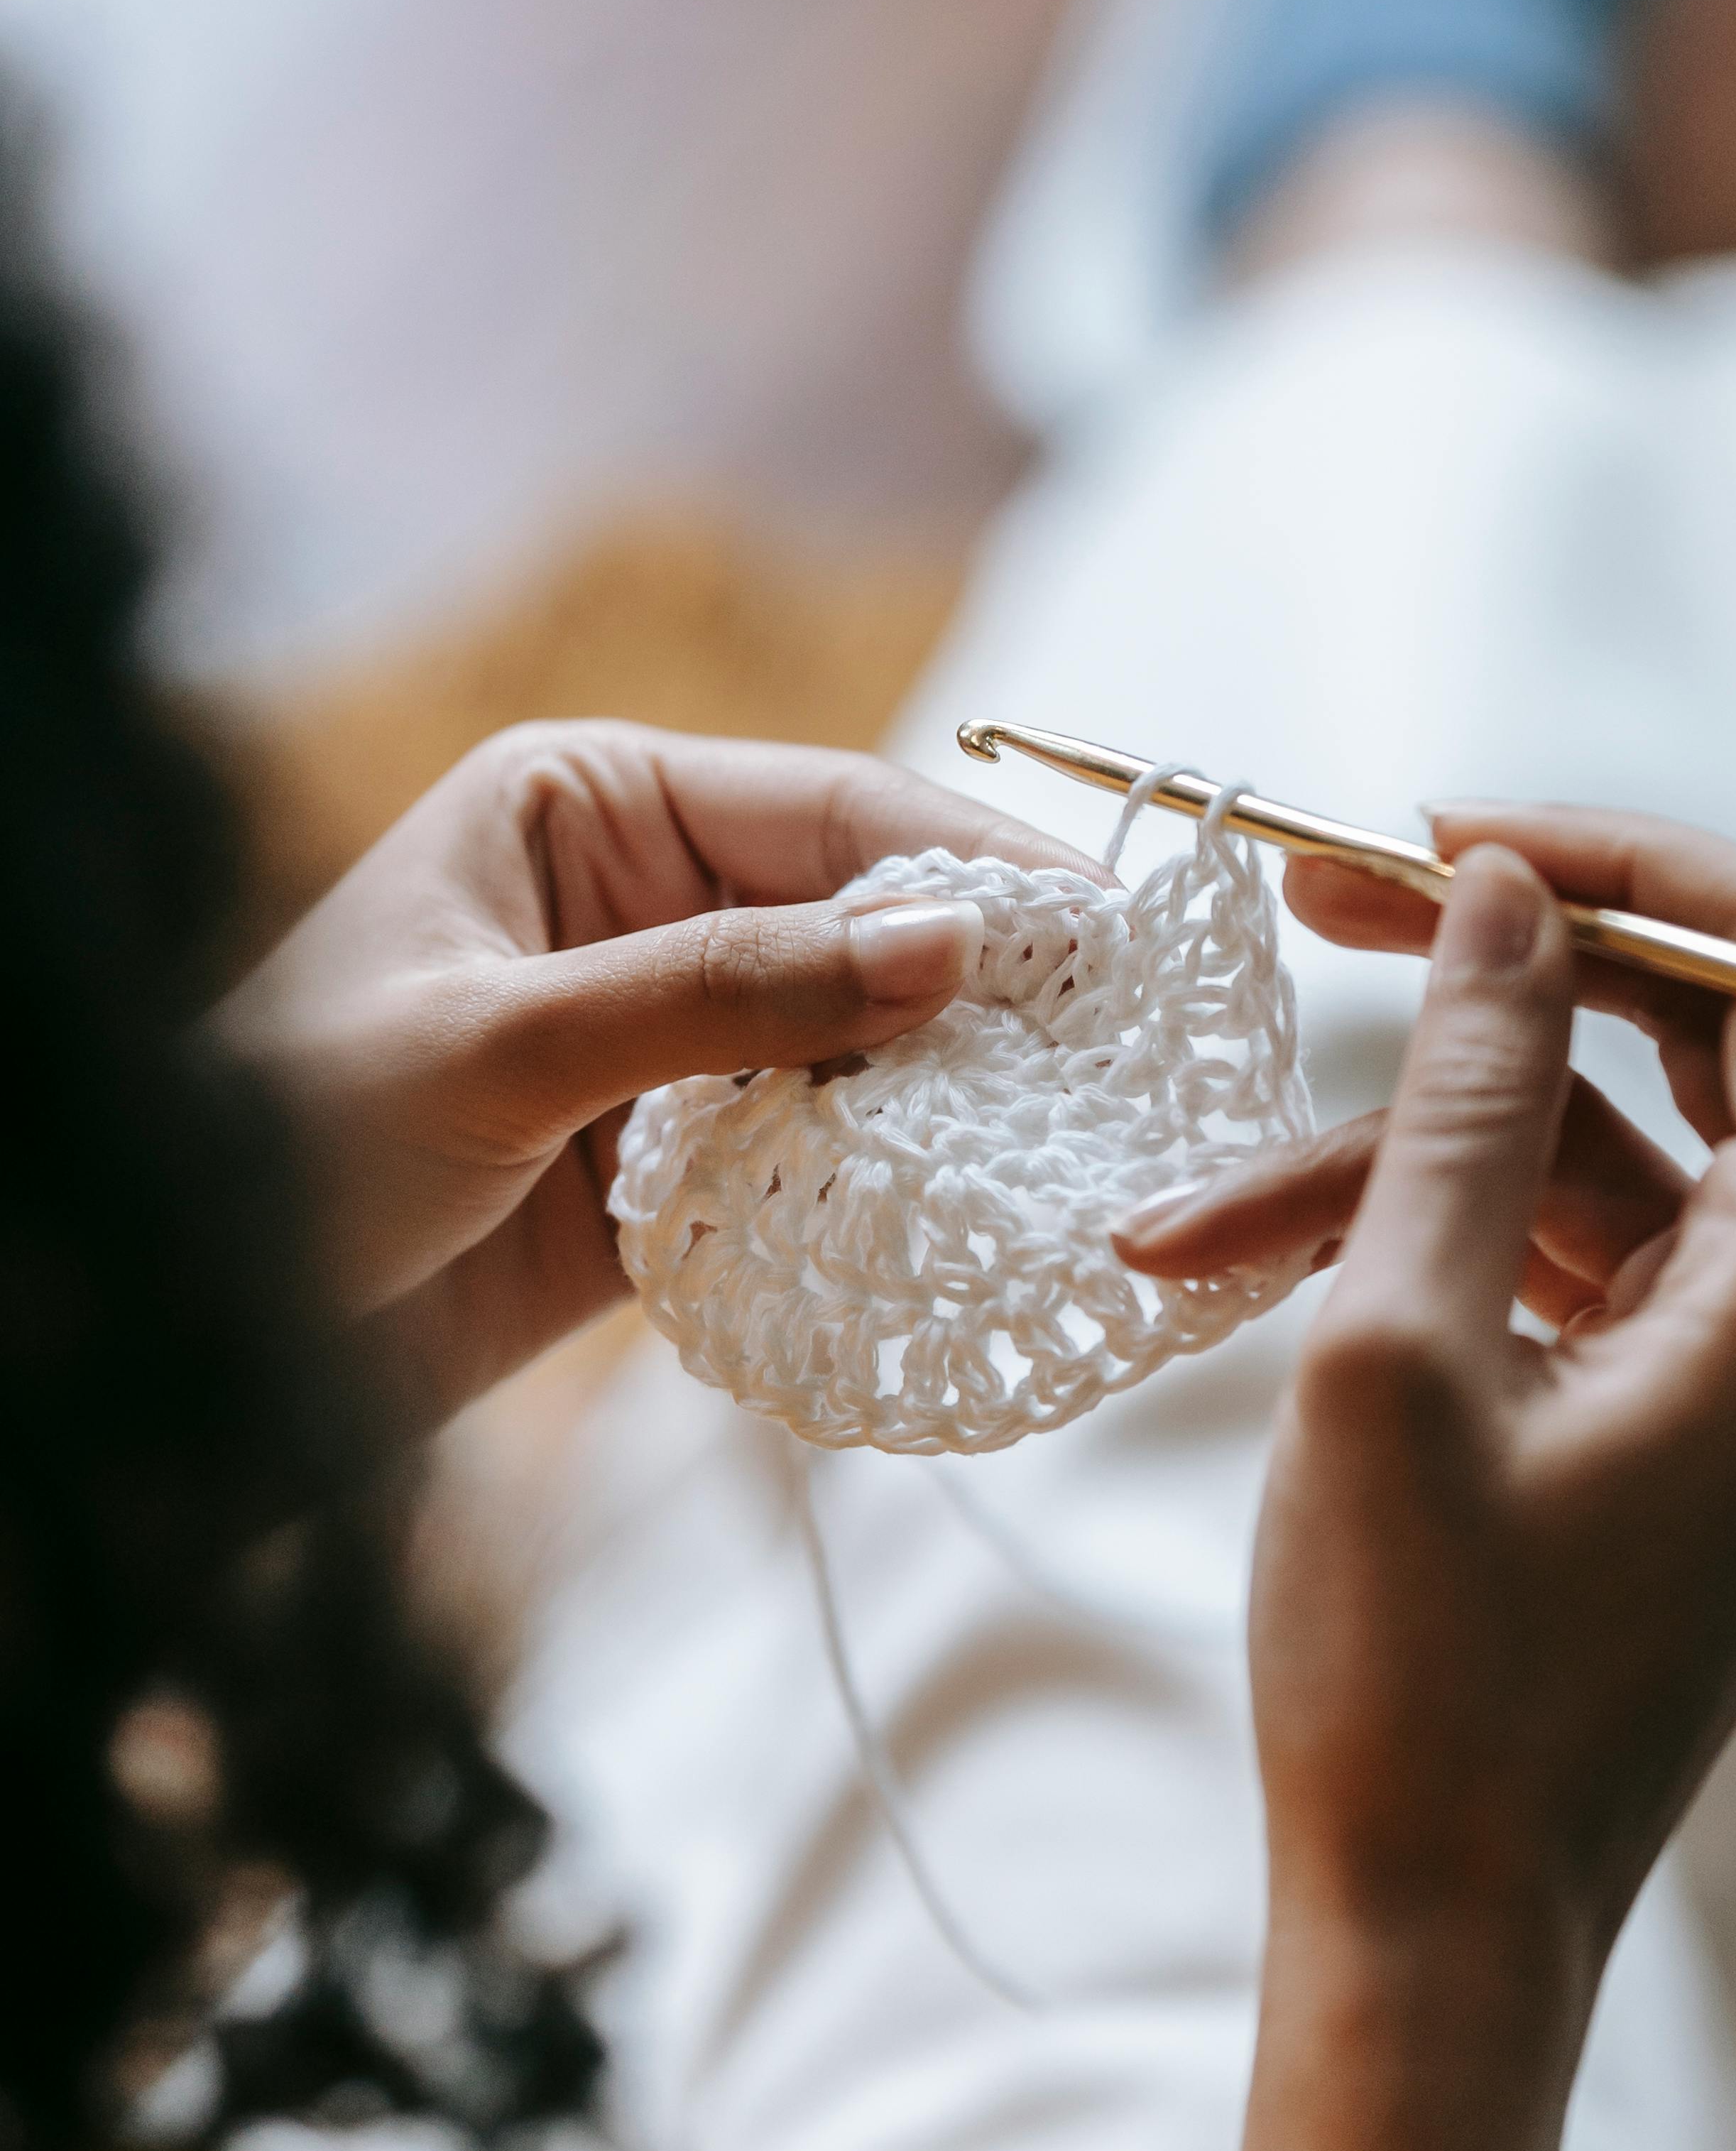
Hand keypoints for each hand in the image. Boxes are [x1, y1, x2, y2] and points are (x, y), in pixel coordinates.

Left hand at [221, 717, 1093, 1421]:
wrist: (191, 1345)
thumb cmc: (284, 1143)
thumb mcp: (501, 1045)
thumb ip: (724, 993)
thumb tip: (948, 948)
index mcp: (582, 805)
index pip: (828, 810)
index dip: (976, 863)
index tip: (1106, 930)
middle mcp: (635, 904)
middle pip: (864, 924)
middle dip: (987, 984)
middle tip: (1131, 1047)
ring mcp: (660, 1042)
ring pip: (855, 1049)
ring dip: (952, 1096)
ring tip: (1083, 1137)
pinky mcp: (666, 1175)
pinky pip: (812, 1162)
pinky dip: (886, 1188)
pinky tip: (974, 1213)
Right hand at [1116, 805, 1735, 2006]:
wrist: (1441, 1940)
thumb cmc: (1413, 1674)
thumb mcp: (1399, 1346)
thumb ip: (1469, 1095)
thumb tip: (1509, 889)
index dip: (1631, 863)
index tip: (1449, 829)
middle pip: (1700, 1041)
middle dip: (1498, 969)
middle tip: (1312, 890)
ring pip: (1599, 1167)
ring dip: (1401, 1163)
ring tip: (1192, 1220)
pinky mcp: (1712, 1427)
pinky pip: (1586, 1267)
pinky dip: (1441, 1252)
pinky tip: (1248, 1264)